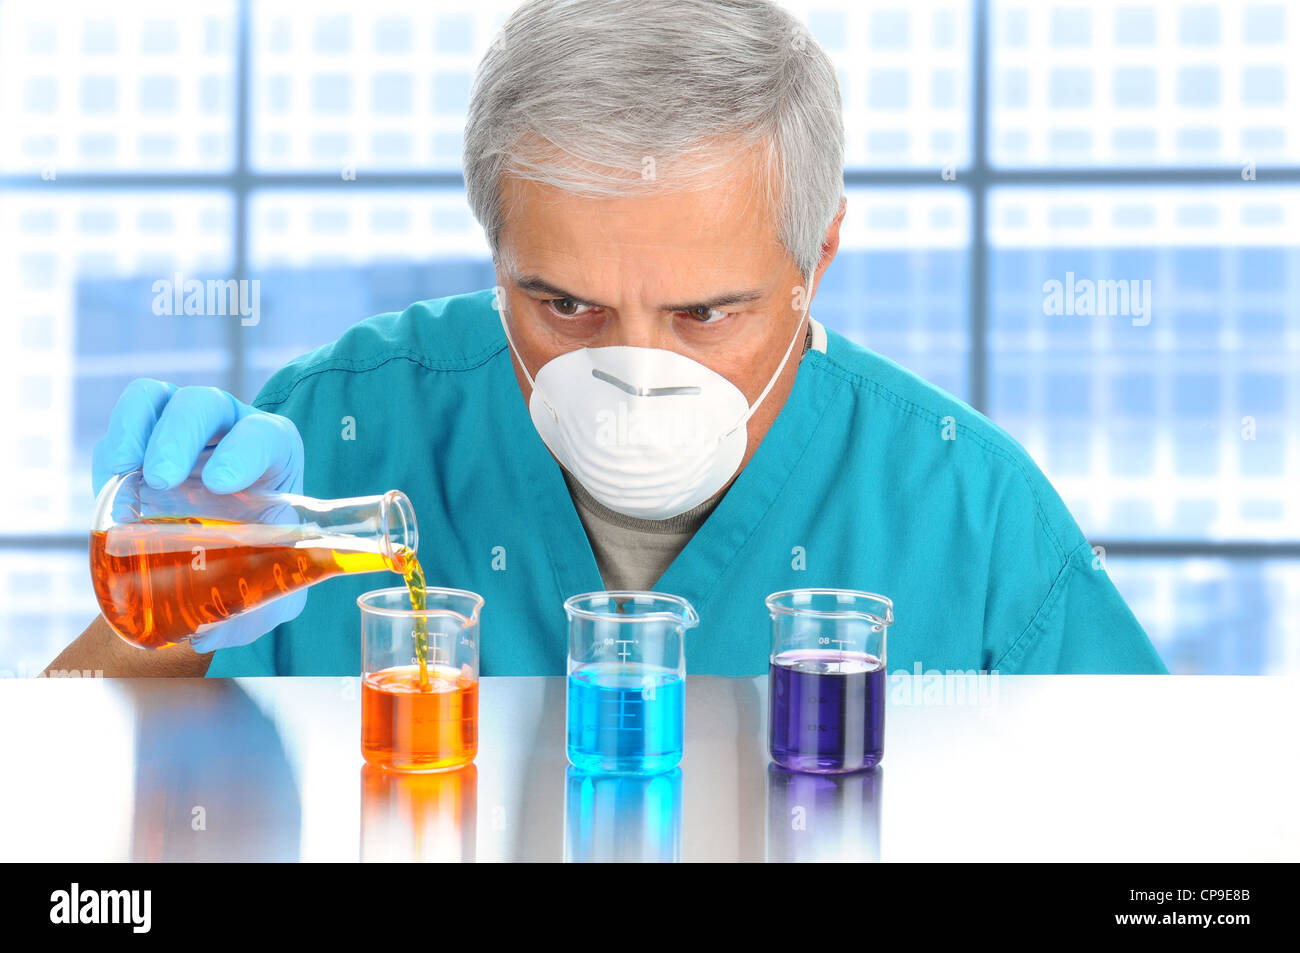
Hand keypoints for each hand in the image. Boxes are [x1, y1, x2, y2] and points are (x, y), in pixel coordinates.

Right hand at [91, 379, 307, 652]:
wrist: (217, 561)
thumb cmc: (256, 565)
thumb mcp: (270, 590)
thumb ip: (253, 610)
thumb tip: (206, 635)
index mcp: (274, 456)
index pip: (265, 436)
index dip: (245, 451)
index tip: (223, 485)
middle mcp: (231, 430)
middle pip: (205, 405)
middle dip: (181, 436)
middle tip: (162, 480)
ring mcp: (184, 429)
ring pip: (159, 399)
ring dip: (138, 429)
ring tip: (126, 471)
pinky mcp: (143, 438)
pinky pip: (127, 420)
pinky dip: (114, 441)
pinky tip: (111, 476)